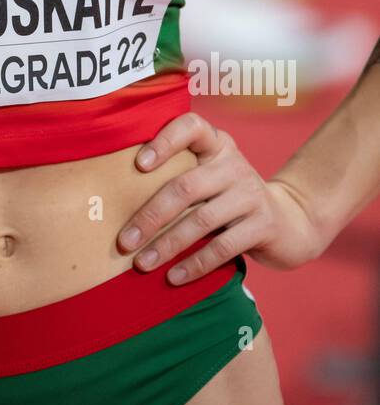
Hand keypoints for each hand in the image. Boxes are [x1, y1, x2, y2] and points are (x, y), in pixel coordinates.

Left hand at [116, 113, 323, 283]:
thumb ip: (178, 174)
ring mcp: (250, 194)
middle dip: (150, 216)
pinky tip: (173, 278)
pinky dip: (194, 265)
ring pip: (200, 221)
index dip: (165, 140)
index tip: (138, 164)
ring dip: (167, 245)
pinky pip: (222, 247)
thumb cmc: (229, 197)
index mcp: (216, 145)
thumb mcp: (209, 175)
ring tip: (141, 264)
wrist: (288, 221)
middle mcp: (233, 164)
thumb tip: (116, 196)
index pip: (192, 126)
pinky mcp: (262, 225)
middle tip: (123, 241)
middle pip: (185, 186)